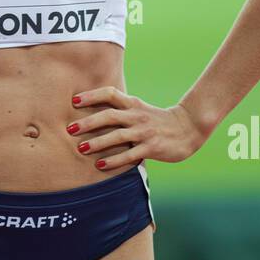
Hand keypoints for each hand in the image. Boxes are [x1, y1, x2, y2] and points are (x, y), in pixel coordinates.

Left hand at [69, 86, 206, 170]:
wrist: (188, 128)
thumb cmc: (157, 120)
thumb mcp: (139, 109)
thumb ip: (120, 110)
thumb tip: (92, 113)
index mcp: (133, 104)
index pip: (110, 93)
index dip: (92, 95)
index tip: (74, 100)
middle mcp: (137, 116)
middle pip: (109, 115)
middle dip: (88, 122)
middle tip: (70, 129)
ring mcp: (144, 132)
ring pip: (117, 135)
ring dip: (97, 142)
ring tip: (81, 148)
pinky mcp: (151, 147)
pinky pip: (129, 154)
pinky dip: (113, 160)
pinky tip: (100, 165)